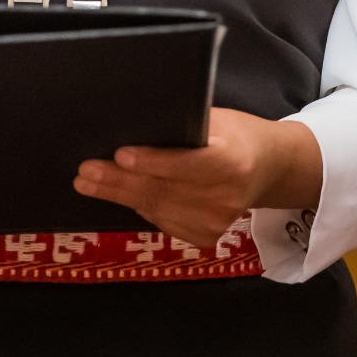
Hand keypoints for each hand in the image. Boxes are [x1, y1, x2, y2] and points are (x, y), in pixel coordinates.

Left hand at [74, 109, 322, 250]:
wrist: (270, 168)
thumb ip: (184, 126)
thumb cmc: (236, 134)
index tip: (120, 155)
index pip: (188, 164)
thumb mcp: (218, 119)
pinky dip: (140, 206)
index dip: (153, 161)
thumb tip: (135, 120)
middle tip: (86, 171)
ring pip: (157, 208)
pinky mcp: (207, 237)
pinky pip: (163, 221)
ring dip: (119, 195)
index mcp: (231, 160)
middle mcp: (226, 197)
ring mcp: (217, 222)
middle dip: (119, 181)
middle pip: (164, 190)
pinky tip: (120, 193)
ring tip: (89, 182)